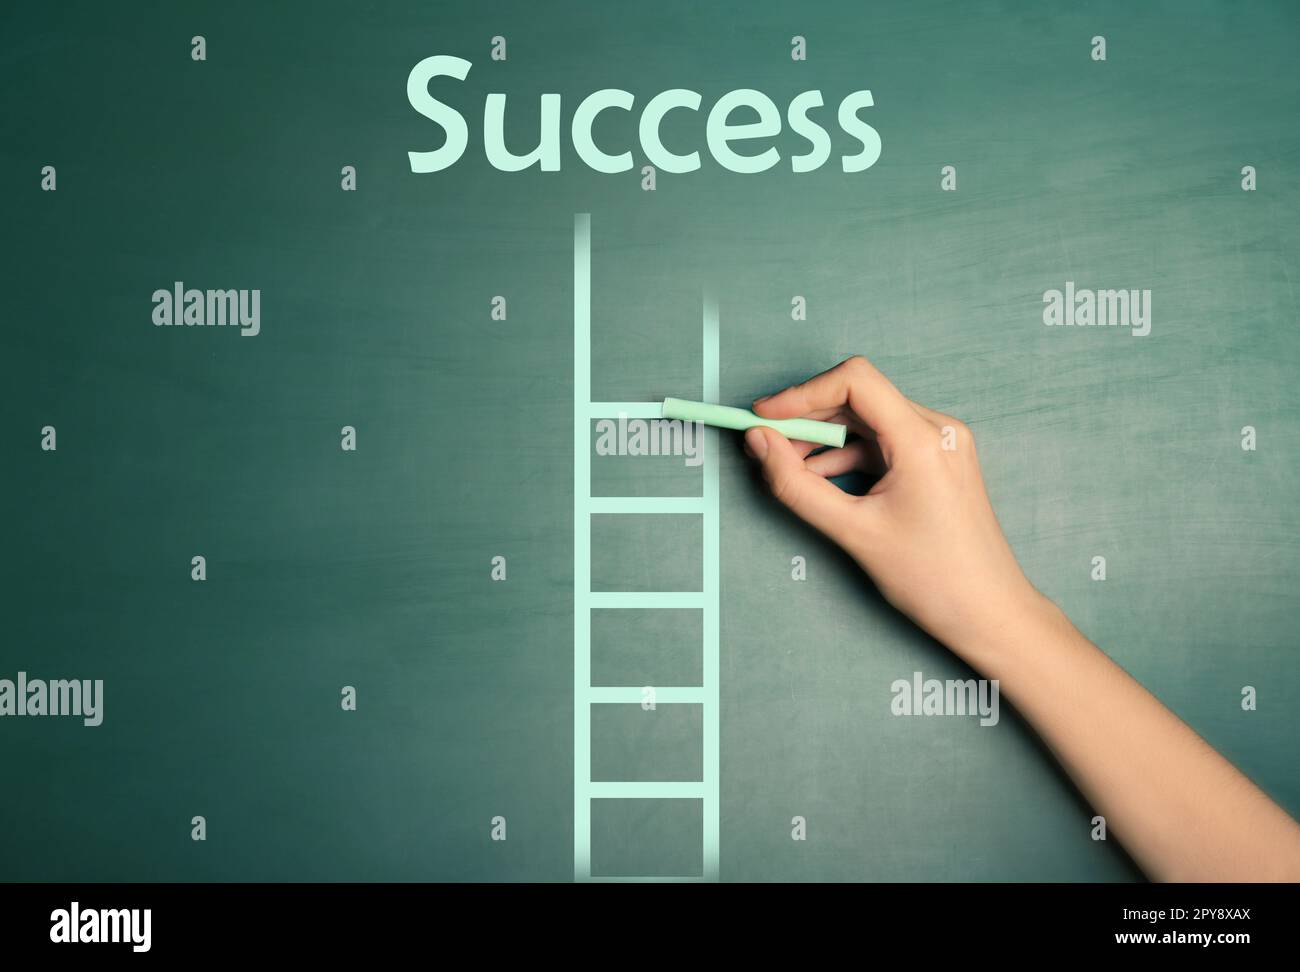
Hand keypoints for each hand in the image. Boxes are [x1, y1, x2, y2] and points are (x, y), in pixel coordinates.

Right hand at [744, 355, 1044, 655]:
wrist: (989, 613)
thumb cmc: (933, 579)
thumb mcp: (853, 531)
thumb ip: (796, 484)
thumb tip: (758, 442)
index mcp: (923, 439)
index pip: (854, 381)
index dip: (801, 393)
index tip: (762, 416)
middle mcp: (937, 430)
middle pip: (858, 397)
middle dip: (806, 417)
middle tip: (764, 443)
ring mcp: (940, 444)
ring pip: (867, 420)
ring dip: (824, 438)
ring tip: (786, 468)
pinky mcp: (936, 462)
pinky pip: (882, 443)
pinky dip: (846, 455)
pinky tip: (818, 479)